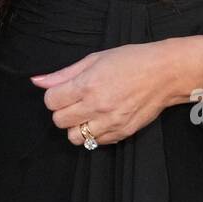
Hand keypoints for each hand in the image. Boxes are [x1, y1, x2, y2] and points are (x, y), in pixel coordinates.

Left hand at [31, 36, 202, 146]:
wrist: (165, 73)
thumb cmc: (131, 60)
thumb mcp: (94, 59)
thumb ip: (64, 73)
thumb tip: (37, 81)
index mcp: (88, 85)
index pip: (51, 101)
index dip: (54, 96)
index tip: (63, 91)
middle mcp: (97, 106)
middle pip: (59, 121)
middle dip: (62, 111)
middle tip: (74, 101)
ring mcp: (110, 122)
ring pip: (75, 137)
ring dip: (76, 126)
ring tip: (87, 113)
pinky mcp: (122, 133)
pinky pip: (96, 143)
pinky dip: (94, 133)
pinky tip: (102, 119)